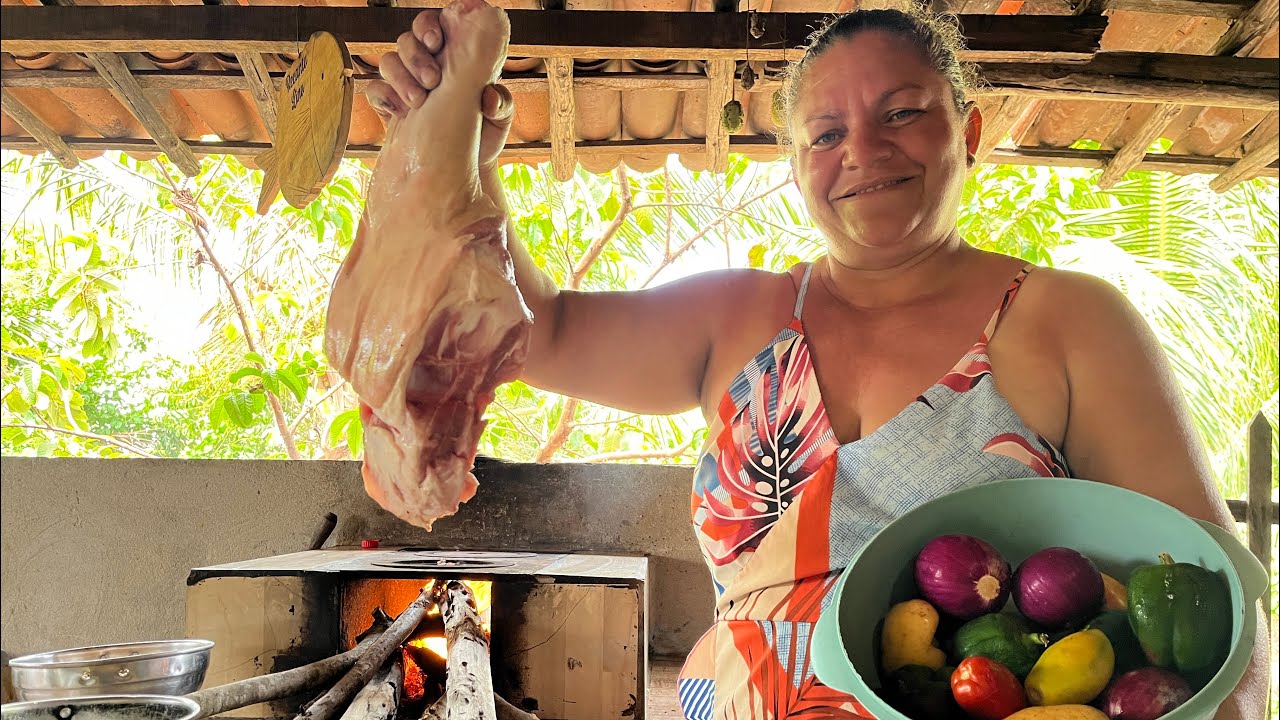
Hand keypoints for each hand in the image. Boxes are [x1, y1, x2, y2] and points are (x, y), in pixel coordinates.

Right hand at [365, 9, 513, 170]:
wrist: (460, 170)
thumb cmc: (483, 139)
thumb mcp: (499, 120)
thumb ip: (502, 103)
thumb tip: (490, 97)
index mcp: (455, 59)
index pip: (438, 25)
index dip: (431, 26)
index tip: (437, 43)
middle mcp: (428, 65)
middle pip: (409, 37)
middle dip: (416, 54)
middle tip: (433, 79)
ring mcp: (407, 83)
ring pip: (390, 60)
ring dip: (402, 77)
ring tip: (420, 101)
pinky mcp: (391, 104)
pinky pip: (375, 89)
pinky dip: (385, 97)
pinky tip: (401, 112)